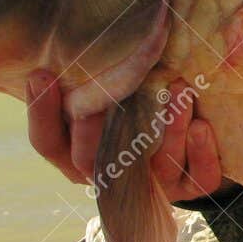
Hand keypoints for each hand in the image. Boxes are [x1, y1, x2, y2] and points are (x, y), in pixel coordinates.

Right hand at [25, 71, 225, 199]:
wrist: (194, 137)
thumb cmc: (138, 106)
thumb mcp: (108, 93)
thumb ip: (88, 82)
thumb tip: (54, 56)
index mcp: (81, 155)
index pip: (49, 143)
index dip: (41, 113)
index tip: (42, 74)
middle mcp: (114, 175)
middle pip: (92, 163)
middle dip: (96, 128)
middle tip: (107, 93)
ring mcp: (155, 184)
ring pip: (155, 167)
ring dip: (167, 129)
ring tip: (178, 88)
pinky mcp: (193, 185)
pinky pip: (198, 177)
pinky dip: (200, 152)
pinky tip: (201, 125)